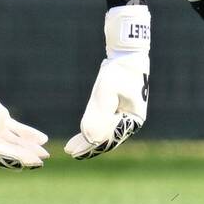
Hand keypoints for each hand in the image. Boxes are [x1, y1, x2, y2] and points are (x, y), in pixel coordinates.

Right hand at [0, 28, 48, 168]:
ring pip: (15, 141)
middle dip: (24, 156)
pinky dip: (29, 134)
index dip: (11, 158)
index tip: (26, 162)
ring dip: (29, 148)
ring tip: (45, 153)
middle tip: (40, 161)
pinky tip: (43, 139)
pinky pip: (18, 129)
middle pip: (8, 150)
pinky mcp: (1, 118)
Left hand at [65, 5, 149, 158]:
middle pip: (107, 137)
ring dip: (89, 139)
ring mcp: (126, 112)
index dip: (90, 147)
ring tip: (73, 147)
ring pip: (105, 130)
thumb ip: (98, 114)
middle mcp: (131, 119)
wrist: (127, 51)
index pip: (108, 138)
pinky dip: (94, 126)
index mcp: (134, 120)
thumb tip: (90, 137)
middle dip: (89, 146)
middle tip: (70, 152)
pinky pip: (105, 120)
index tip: (73, 151)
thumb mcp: (106, 90)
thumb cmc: (119, 70)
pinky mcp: (119, 104)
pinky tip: (83, 131)